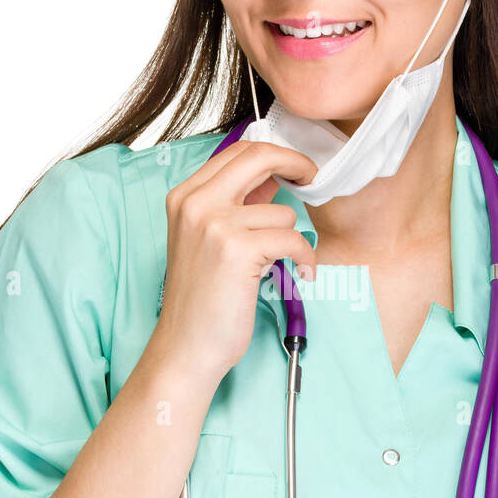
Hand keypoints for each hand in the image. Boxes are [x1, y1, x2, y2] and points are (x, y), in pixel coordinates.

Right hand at [156, 140, 318, 383]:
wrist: (187, 346)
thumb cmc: (201, 299)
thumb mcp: (208, 239)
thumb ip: (236, 204)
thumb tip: (274, 177)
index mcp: (184, 196)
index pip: (238, 151)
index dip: (275, 154)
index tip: (295, 168)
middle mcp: (195, 203)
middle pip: (259, 157)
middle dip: (296, 163)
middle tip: (312, 178)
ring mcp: (214, 224)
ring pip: (282, 211)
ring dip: (291, 239)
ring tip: (280, 263)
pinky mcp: (237, 250)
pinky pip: (293, 240)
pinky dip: (304, 259)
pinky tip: (300, 273)